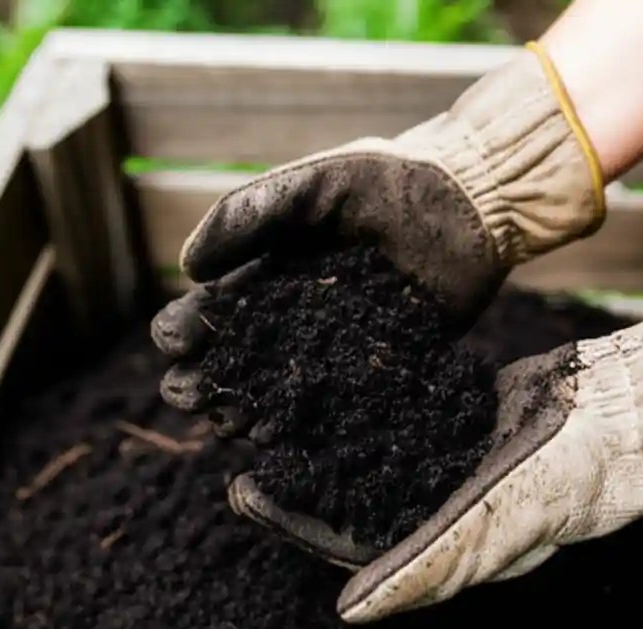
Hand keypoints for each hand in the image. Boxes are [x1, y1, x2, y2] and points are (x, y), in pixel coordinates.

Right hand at [151, 43, 605, 422]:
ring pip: (272, 394)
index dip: (182, 329)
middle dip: (199, 381)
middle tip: (189, 394)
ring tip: (227, 421)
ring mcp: (330, 350)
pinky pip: (332, 406)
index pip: (207, 310)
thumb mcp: (313, 184)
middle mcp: (288, 319)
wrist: (468, 201)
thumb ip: (251, 212)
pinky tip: (280, 435)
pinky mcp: (377, 372)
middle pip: (229, 362)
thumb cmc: (384, 180)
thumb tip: (189, 266)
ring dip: (241, 412)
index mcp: (262, 273)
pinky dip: (302, 424)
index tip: (175, 340)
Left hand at [231, 278, 642, 620]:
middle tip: (240, 441)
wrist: (626, 416)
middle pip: (347, 495)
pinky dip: (363, 397)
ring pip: (368, 450)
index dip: (293, 520)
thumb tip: (349, 612)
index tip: (242, 490)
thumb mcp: (492, 526)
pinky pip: (400, 411)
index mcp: (441, 544)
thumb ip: (426, 567)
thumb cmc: (570, 478)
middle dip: (295, 474)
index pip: (348, 541)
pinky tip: (328, 371)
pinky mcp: (460, 416)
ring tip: (273, 403)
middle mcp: (439, 506)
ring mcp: (450, 459)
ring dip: (321, 432)